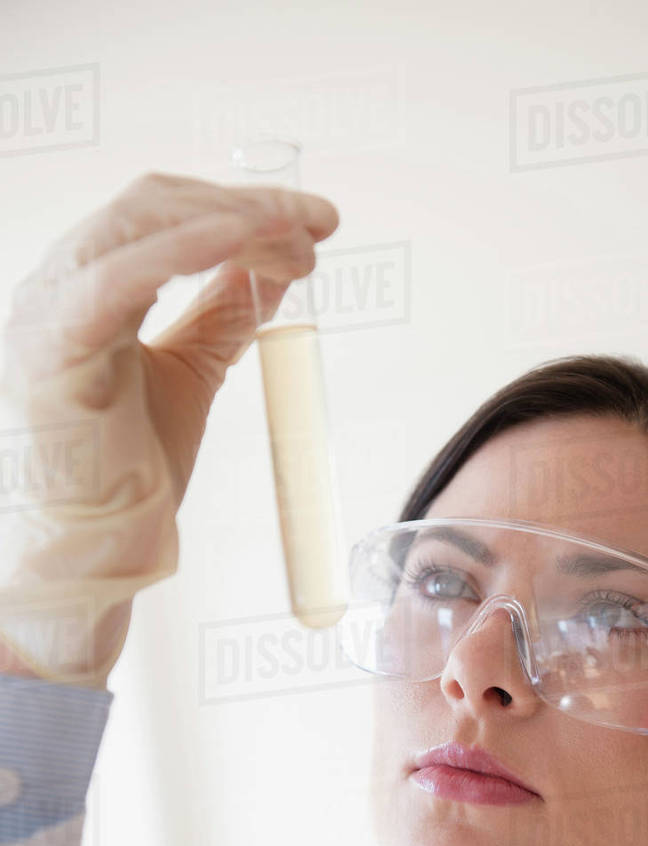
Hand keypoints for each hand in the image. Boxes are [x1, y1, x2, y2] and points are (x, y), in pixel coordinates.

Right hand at [0, 172, 338, 687]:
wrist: (90, 558)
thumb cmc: (124, 478)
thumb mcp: (190, 375)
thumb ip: (219, 317)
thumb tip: (271, 267)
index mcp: (84, 292)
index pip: (160, 216)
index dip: (239, 209)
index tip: (310, 227)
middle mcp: (56, 288)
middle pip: (154, 205)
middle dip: (247, 208)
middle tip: (318, 229)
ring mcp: (47, 314)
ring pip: (143, 222)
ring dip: (234, 218)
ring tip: (300, 237)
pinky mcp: (55, 349)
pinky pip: (122, 275)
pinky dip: (190, 245)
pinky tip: (250, 237)